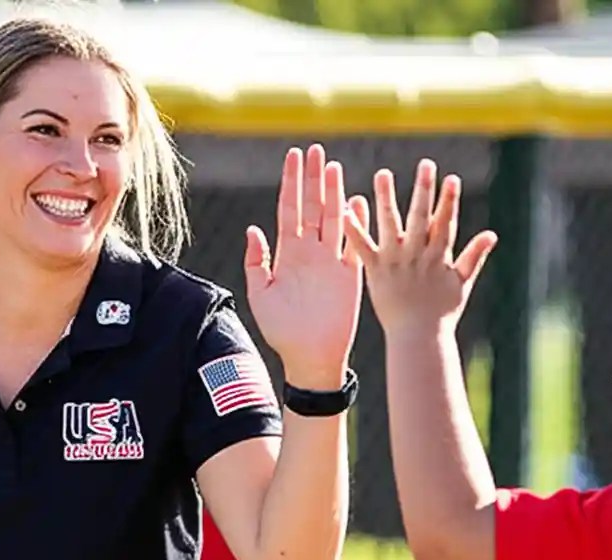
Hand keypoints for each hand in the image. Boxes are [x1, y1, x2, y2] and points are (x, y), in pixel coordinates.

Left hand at [245, 144, 362, 388]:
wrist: (309, 358)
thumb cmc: (281, 331)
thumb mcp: (261, 295)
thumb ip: (257, 262)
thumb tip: (252, 229)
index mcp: (287, 254)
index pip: (288, 209)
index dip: (291, 183)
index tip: (292, 156)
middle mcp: (309, 253)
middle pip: (312, 207)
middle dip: (312, 178)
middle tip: (314, 149)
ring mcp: (330, 262)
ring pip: (333, 219)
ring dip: (334, 193)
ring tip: (333, 166)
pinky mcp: (349, 276)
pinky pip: (355, 245)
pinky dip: (358, 224)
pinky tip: (359, 200)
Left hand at [344, 159, 496, 337]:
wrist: (418, 338)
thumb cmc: (442, 314)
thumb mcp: (462, 284)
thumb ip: (474, 257)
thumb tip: (492, 234)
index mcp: (438, 257)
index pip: (446, 223)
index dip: (449, 201)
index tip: (451, 178)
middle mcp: (417, 255)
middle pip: (420, 217)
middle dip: (424, 190)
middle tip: (425, 165)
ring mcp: (395, 262)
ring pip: (391, 225)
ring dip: (387, 199)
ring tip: (383, 174)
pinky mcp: (376, 271)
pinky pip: (363, 247)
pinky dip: (355, 229)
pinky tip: (347, 209)